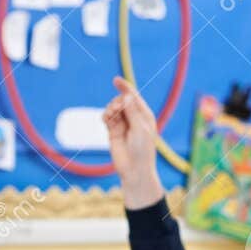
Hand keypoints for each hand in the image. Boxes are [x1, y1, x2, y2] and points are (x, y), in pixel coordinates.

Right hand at [104, 76, 162, 208]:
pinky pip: (107, 117)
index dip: (125, 87)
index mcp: (145, 115)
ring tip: (111, 115)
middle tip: (116, 109)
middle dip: (117, 101)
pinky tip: (106, 118)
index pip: (134, 97)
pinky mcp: (113, 131)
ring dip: (110, 108)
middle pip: (121, 100)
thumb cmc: (142, 150)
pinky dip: (105, 115)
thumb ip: (132, 111)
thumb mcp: (139, 128)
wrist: (134, 169)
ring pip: (113, 108)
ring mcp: (123, 124)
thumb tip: (126, 95)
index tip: (115, 80)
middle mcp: (134, 118)